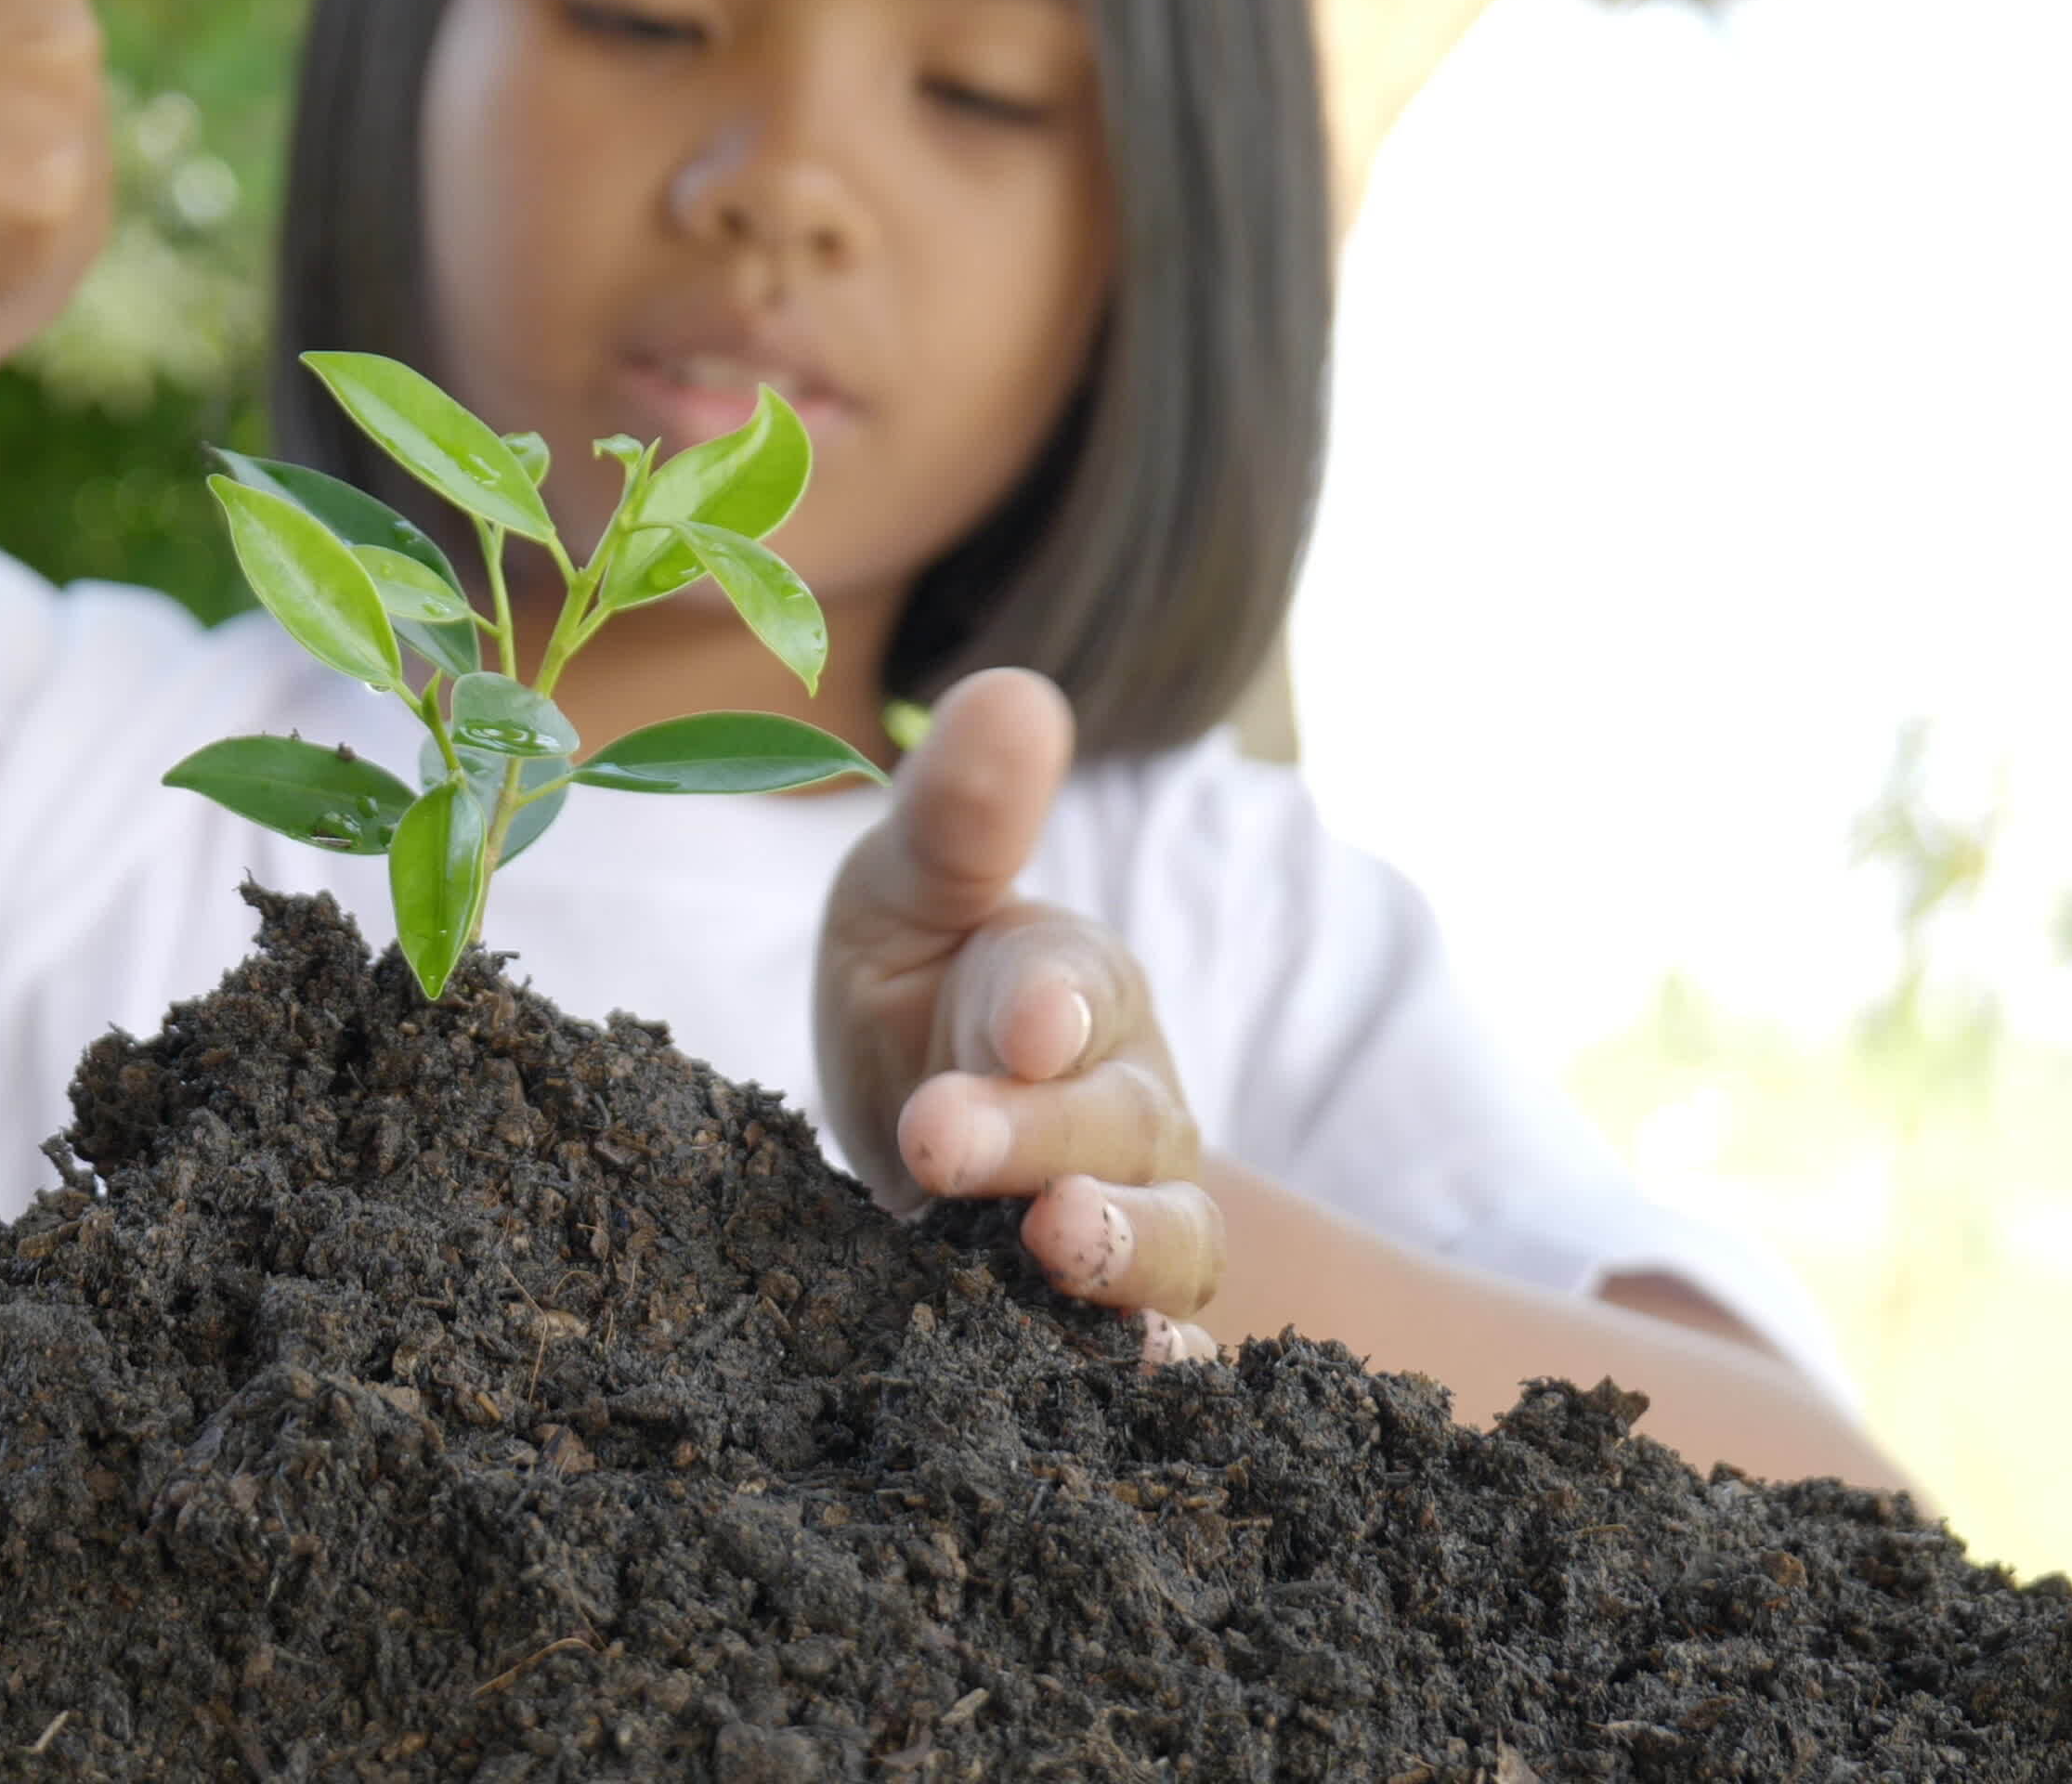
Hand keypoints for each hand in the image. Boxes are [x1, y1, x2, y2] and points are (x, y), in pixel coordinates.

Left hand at [814, 669, 1223, 1361]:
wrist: (920, 1143)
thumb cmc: (918, 995)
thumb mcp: (903, 897)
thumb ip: (956, 817)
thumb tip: (1016, 691)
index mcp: (1073, 984)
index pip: (1077, 985)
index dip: (1051, 1003)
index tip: (1020, 1018)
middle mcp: (1127, 1098)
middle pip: (1110, 1118)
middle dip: (1035, 1131)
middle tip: (944, 1140)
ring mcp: (1138, 1211)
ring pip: (1165, 1234)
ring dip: (1117, 1247)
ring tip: (1056, 1252)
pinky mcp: (1121, 1314)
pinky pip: (1168, 1338)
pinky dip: (1167, 1362)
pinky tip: (1146, 1380)